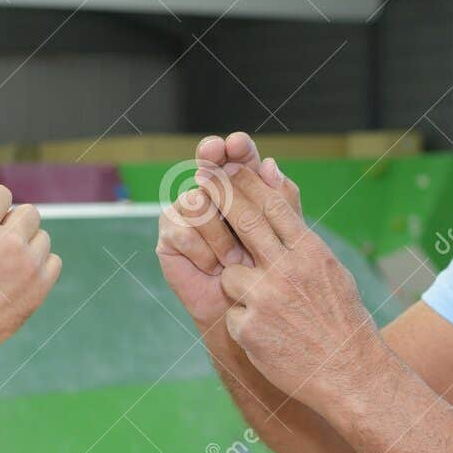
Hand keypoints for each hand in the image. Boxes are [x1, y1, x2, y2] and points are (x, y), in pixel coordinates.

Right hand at [0, 185, 60, 362]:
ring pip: (41, 236)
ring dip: (26, 244)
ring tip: (4, 262)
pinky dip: (39, 266)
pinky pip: (52, 261)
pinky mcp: (41, 284)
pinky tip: (16, 277)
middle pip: (27, 212)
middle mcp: (7, 242)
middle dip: (11, 224)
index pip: (1, 194)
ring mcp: (27, 264)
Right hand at [157, 132, 286, 327]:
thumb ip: (282, 201)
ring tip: (234, 261)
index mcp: (241, 185)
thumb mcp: (283, 235)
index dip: (235, 147)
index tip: (236, 143)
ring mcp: (187, 210)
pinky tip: (213, 268)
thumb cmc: (265, 273)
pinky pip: (184, 230)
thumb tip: (271, 164)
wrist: (245, 310)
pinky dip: (204, 253)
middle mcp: (211, 191)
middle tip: (241, 213)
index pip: (237, 155)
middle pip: (212, 173)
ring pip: (198, 202)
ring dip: (222, 237)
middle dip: (226, 191)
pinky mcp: (170, 233)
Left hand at [202, 149, 384, 409]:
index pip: (272, 206)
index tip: (226, 168)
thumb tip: (282, 189)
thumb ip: (300, 235)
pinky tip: (271, 338)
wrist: (350, 373)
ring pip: (231, 276)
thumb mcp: (330, 270)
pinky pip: (234, 314)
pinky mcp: (249, 329)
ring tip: (269, 310)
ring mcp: (266, 299)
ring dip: (239, 287)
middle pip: (244, 222)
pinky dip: (246, 323)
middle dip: (220, 197)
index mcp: (311, 253)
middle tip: (202, 179)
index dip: (245, 184)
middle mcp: (288, 270)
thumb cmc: (341, 320)